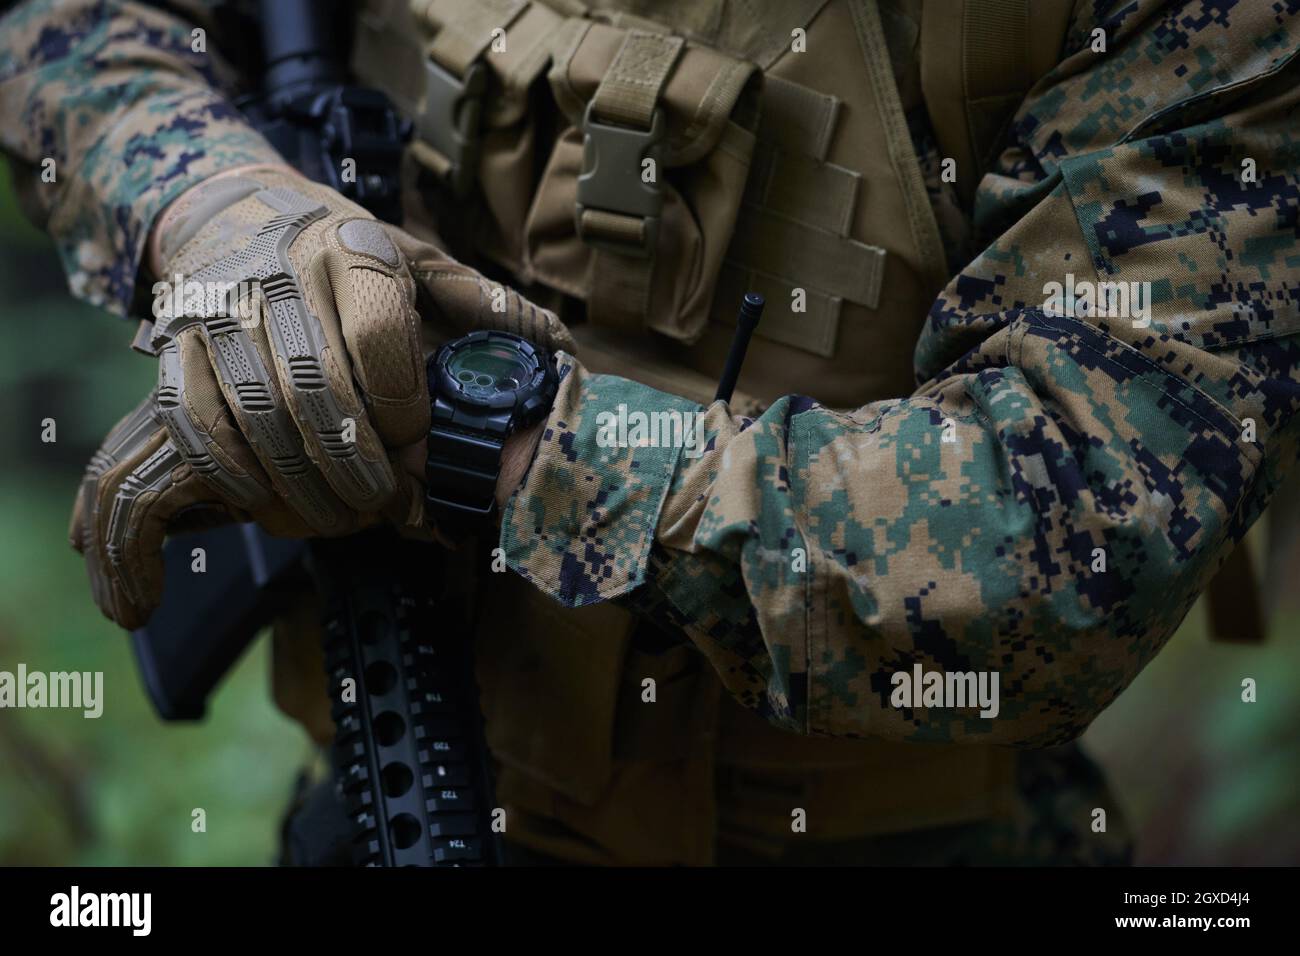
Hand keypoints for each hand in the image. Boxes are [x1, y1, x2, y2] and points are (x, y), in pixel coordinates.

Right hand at [71, 164, 570, 627]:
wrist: (240, 216)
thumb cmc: (350, 257)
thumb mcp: (423, 264)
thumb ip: (486, 309)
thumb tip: (561, 354)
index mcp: (356, 249)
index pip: (379, 333)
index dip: (402, 403)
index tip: (414, 439)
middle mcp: (282, 274)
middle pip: (315, 386)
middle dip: (353, 462)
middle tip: (379, 503)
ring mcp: (222, 309)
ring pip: (256, 412)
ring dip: (300, 482)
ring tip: (335, 516)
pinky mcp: (177, 343)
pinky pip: (195, 419)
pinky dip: (232, 472)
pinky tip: (266, 499)